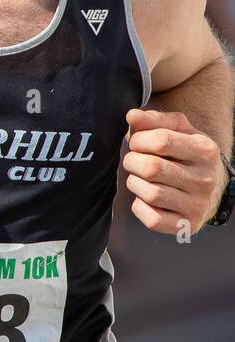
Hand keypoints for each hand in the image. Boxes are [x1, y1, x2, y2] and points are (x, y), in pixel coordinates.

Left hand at [123, 108, 226, 235]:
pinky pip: (152, 220)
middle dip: (132, 162)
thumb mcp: (178, 131)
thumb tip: (132, 115)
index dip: (139, 140)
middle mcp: (205, 180)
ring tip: (140, 178)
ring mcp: (198, 205)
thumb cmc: (186, 154)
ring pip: (150, 194)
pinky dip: (140, 207)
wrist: (210, 186)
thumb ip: (154, 120)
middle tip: (133, 161)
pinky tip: (145, 198)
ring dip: (134, 184)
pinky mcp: (188, 225)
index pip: (161, 140)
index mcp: (205, 151)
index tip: (137, 143)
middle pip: (151, 168)